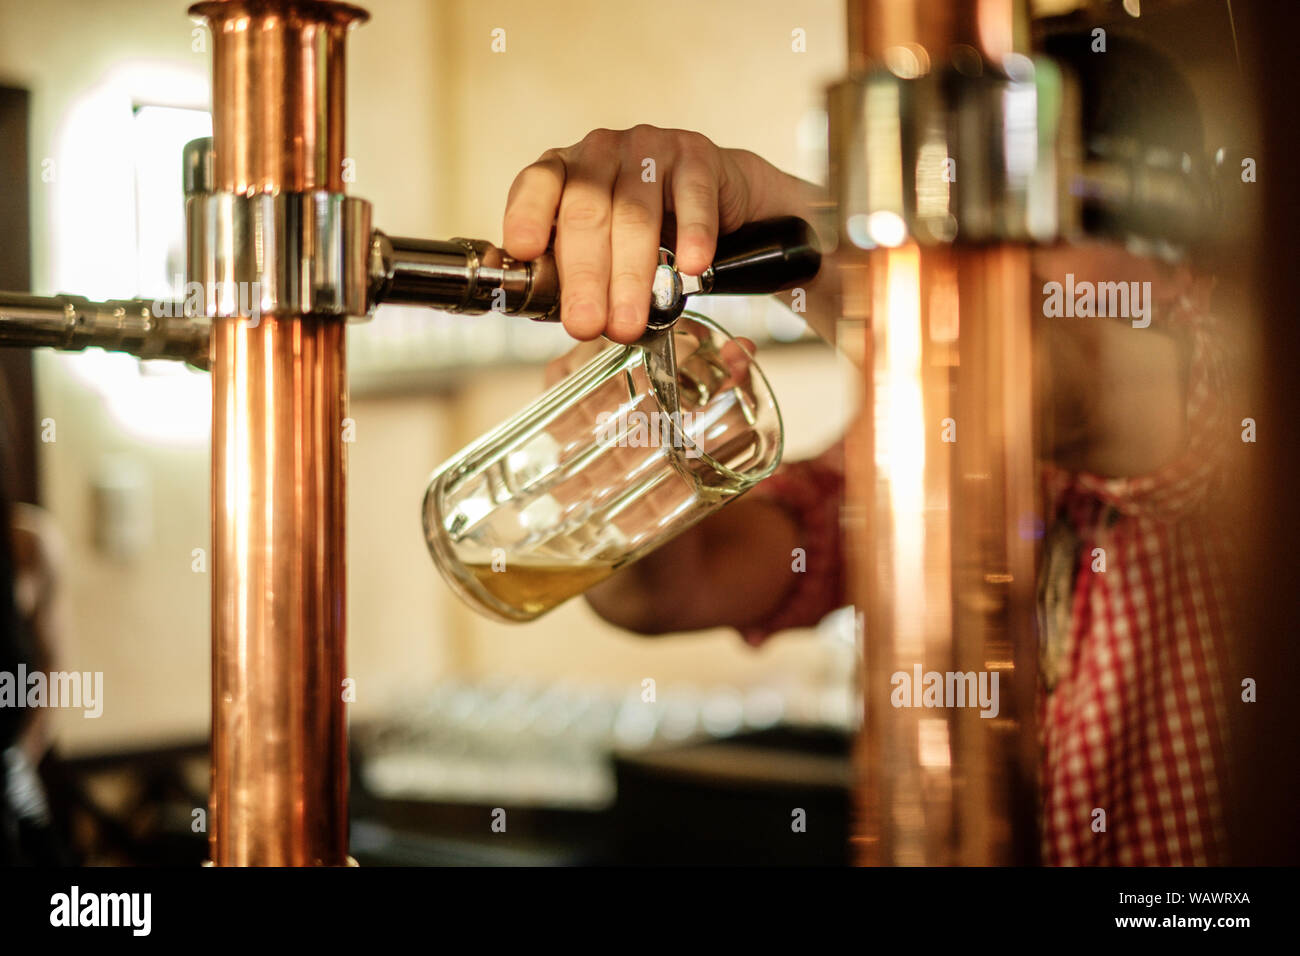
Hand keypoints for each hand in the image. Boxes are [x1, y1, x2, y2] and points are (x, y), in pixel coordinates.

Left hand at [503, 125, 803, 343]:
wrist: (715, 193)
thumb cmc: (648, 223)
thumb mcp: (602, 239)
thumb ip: (574, 267)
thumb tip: (565, 317)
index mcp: (566, 169)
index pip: (537, 184)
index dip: (528, 215)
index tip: (524, 250)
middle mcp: (600, 152)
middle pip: (587, 215)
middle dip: (585, 277)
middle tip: (586, 324)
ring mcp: (648, 149)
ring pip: (636, 216)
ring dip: (632, 275)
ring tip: (630, 322)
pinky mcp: (695, 157)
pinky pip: (693, 199)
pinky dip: (693, 235)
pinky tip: (691, 266)